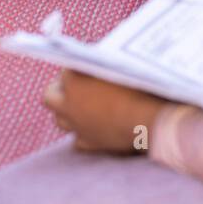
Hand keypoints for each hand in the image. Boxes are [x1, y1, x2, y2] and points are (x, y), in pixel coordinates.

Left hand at [43, 70, 165, 152]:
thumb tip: (100, 59)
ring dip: (66, 112)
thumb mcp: (122, 68)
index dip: (78, 67)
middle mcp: (69, 105)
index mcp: (74, 81)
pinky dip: (83, 133)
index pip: (66, 70)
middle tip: (74, 86)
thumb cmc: (141, 88)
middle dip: (59, 90)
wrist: (153, 121)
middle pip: (49, 97)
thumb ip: (105, 64)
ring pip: (59, 120)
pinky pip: (78, 140)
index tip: (87, 66)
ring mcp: (77, 126)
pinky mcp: (90, 144)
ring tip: (81, 107)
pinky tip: (93, 127)